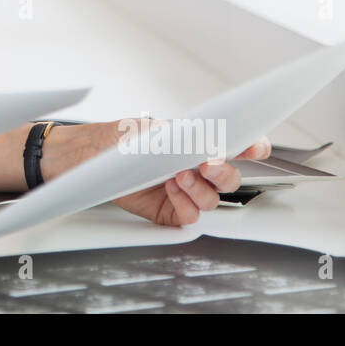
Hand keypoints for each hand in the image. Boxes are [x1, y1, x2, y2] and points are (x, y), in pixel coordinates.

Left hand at [45, 119, 272, 226]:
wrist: (87, 157)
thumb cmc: (118, 138)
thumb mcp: (152, 130)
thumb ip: (183, 137)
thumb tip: (207, 141)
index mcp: (197, 144)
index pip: (235, 147)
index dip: (252, 147)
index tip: (257, 146)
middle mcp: (195, 169)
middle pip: (229, 178)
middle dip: (225, 171)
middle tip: (208, 163)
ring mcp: (184, 191)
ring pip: (212, 199)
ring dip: (201, 188)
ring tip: (179, 175)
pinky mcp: (169, 211)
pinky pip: (191, 215)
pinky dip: (186, 203)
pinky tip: (171, 189)